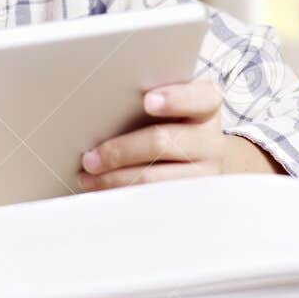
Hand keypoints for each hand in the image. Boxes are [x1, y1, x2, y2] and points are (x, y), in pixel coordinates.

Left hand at [78, 79, 283, 191]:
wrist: (194, 161)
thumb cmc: (167, 124)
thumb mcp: (166, 107)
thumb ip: (144, 101)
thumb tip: (97, 108)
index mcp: (205, 104)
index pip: (199, 97)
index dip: (174, 99)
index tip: (147, 101)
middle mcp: (210, 139)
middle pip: (163, 142)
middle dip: (121, 151)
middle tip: (89, 159)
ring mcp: (206, 172)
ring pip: (156, 178)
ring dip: (115, 179)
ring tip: (87, 178)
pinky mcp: (193, 198)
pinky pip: (155, 200)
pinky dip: (123, 195)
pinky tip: (103, 192)